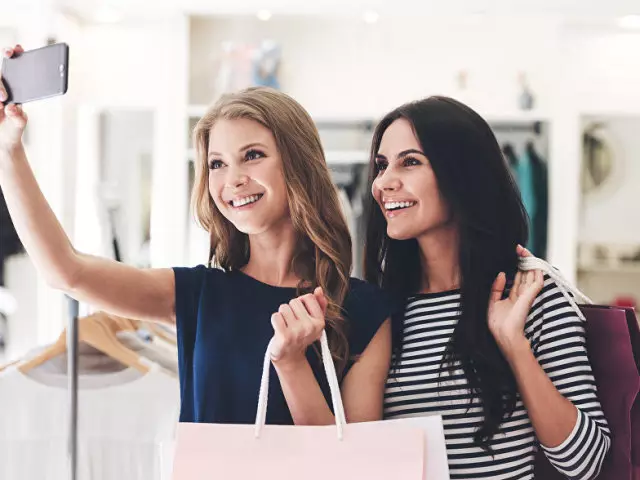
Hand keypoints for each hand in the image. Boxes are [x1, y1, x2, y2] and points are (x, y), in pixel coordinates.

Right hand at [0, 45, 27, 154]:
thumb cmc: (14, 128)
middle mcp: (3, 86)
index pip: (15, 66)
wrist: (4, 140)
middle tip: (4, 87)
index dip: (14, 53)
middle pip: (0, 71)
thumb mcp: (19, 124)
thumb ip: (17, 117)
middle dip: (1, 74)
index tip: (15, 49)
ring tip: (1, 103)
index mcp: (16, 88)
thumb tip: (11, 107)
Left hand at [270, 287, 327, 368]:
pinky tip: (279, 329)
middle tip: (292, 322)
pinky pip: (275, 316)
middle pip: (294, 301)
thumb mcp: (313, 321)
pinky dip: (275, 321)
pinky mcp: (284, 336)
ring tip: (286, 326)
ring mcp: (297, 332)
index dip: (302, 303)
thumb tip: (319, 289)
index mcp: (320, 322)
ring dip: (282, 315)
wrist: (289, 356)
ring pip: (284, 308)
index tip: (301, 313)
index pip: (309, 297)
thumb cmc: (300, 335)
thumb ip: (319, 304)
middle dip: (291, 309)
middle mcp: (310, 327)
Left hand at [488, 245, 543, 359]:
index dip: (516, 267)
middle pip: (525, 274)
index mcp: (513, 296)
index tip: (513, 255)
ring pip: (531, 275)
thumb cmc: (498, 324)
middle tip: (519, 248)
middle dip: (522, 261)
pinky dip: (537, 272)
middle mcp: (522, 295)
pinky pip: (537, 282)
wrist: (505, 336)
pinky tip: (534, 262)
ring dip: (529, 262)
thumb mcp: (492, 303)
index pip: (518, 278)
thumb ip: (496, 288)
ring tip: (524, 250)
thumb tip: (502, 273)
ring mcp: (527, 296)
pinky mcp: (529, 297)